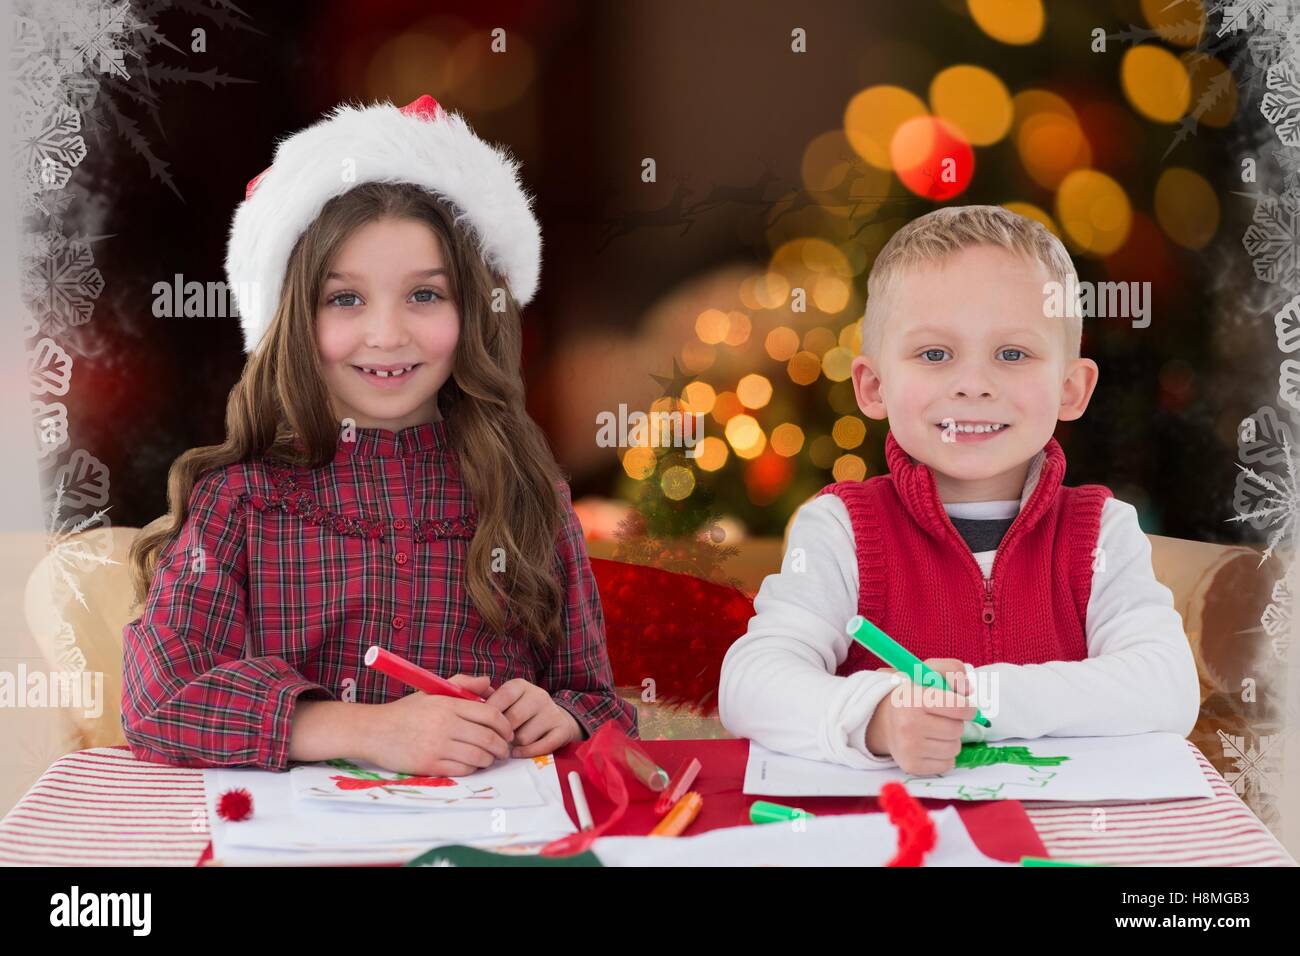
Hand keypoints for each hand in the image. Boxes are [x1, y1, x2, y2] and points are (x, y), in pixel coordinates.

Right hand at [365, 674, 514, 775]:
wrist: (373, 731)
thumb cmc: (405, 712)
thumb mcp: (432, 691)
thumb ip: (462, 684)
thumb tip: (488, 683)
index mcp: (448, 704)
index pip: (490, 714)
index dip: (505, 725)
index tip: (508, 732)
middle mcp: (445, 724)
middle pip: (488, 737)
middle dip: (502, 746)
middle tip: (505, 750)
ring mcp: (437, 746)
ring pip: (478, 756)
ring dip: (489, 759)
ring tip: (490, 758)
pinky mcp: (429, 765)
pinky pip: (462, 769)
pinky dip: (473, 768)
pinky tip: (472, 764)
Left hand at [485, 678, 583, 757]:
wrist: (554, 719)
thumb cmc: (518, 711)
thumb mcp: (503, 700)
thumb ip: (482, 696)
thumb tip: (465, 697)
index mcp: (520, 686)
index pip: (500, 698)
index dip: (489, 716)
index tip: (482, 726)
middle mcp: (538, 695)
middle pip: (512, 719)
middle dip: (501, 734)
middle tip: (496, 739)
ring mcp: (552, 712)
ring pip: (524, 736)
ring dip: (515, 745)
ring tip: (512, 743)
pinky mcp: (562, 730)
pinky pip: (542, 746)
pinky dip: (527, 753)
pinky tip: (519, 752)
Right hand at [864, 657, 976, 774]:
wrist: (883, 720)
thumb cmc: (912, 695)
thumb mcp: (928, 672)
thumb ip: (952, 670)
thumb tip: (968, 690)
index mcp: (913, 699)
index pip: (959, 707)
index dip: (968, 708)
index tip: (965, 708)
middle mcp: (908, 725)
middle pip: (957, 729)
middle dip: (955, 723)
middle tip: (942, 718)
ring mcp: (909, 748)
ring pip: (954, 748)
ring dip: (950, 740)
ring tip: (935, 731)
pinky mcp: (911, 766)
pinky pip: (947, 764)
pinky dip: (944, 755)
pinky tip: (930, 744)